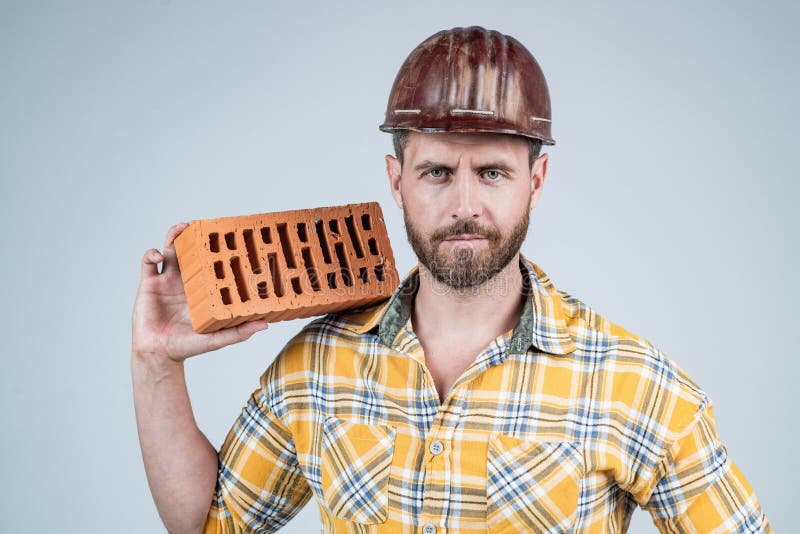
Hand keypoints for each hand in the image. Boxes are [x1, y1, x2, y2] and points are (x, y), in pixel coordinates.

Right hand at [131, 222, 268, 364]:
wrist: (159, 354)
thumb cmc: (188, 346)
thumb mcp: (217, 338)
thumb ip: (239, 332)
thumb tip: (266, 324)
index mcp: (202, 289)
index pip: (211, 263)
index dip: (217, 250)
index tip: (227, 237)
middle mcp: (185, 281)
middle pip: (191, 251)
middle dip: (194, 235)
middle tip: (201, 224)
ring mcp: (167, 280)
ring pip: (170, 250)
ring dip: (174, 235)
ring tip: (182, 227)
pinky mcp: (149, 284)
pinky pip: (148, 262)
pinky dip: (151, 253)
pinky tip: (158, 254)